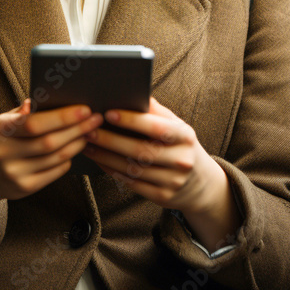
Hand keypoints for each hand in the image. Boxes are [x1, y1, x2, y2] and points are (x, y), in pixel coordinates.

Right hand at [0, 100, 101, 230]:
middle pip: (50, 142)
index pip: (34, 123)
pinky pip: (54, 172)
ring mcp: (13, 173)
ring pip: (56, 157)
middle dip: (78, 129)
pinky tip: (75, 149)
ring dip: (77, 143)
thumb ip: (23, 112)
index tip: (84, 108)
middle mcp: (4, 153)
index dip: (62, 117)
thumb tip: (47, 98)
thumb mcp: (3, 122)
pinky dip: (68, 159)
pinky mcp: (24, 188)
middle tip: (96, 119)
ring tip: (89, 132)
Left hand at [83, 97, 239, 249]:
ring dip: (106, 157)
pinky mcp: (162, 197)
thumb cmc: (181, 146)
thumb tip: (131, 92)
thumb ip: (155, 111)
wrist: (201, 183)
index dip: (132, 120)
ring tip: (88, 145)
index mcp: (185, 137)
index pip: (156, 127)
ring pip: (132, 169)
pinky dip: (113, 171)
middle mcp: (181, 160)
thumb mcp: (176, 126)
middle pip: (140, 151)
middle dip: (111, 140)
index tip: (108, 113)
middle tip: (89, 130)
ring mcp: (173, 181)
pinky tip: (100, 161)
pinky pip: (132, 184)